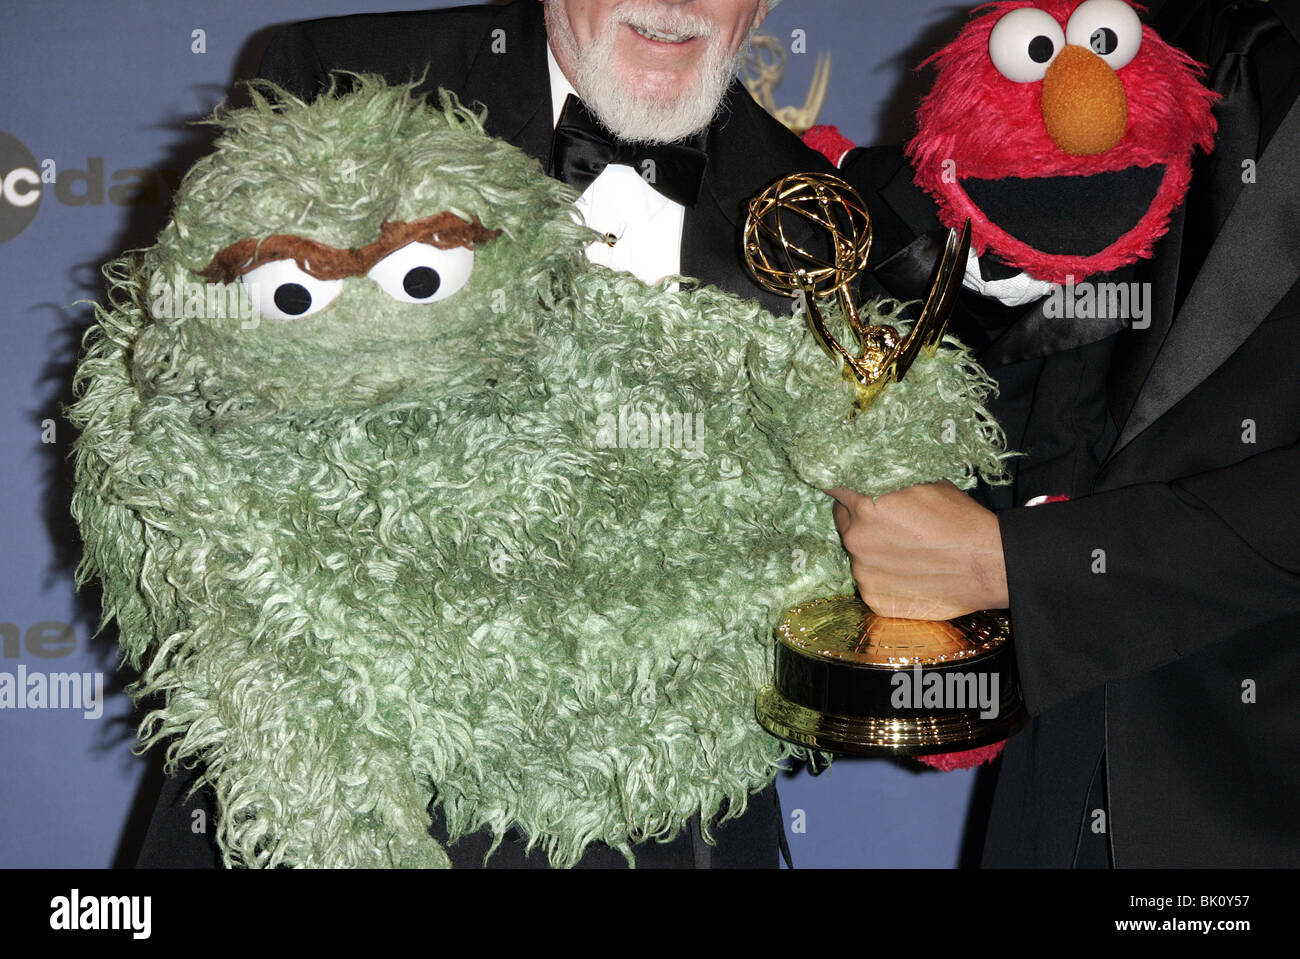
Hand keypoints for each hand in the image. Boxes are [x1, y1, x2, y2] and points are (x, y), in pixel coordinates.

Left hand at [827, 481, 1008, 619]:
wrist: (987, 565)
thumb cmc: (960, 521)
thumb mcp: (925, 485)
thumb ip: (892, 485)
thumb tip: (876, 478)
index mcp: (865, 507)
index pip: (835, 490)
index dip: (842, 489)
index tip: (846, 490)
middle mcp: (857, 541)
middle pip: (844, 523)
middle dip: (858, 519)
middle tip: (887, 521)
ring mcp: (864, 573)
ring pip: (858, 554)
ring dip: (873, 550)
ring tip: (905, 550)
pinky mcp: (874, 599)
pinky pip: (871, 581)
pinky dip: (884, 576)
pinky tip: (909, 571)